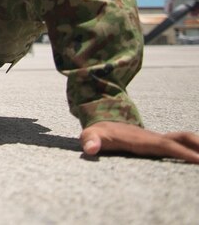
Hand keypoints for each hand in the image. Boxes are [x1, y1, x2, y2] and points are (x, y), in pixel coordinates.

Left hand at [80, 121, 198, 162]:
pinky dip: (192, 148)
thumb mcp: (90, 136)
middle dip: (198, 146)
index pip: (165, 146)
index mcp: (141, 140)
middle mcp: (153, 138)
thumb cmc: (98, 133)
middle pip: (182, 139)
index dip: (182, 152)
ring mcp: (157, 139)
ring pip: (183, 139)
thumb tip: (90, 148)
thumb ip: (90, 141)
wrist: (102, 122)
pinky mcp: (158, 143)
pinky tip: (196, 156)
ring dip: (197, 145)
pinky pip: (179, 144)